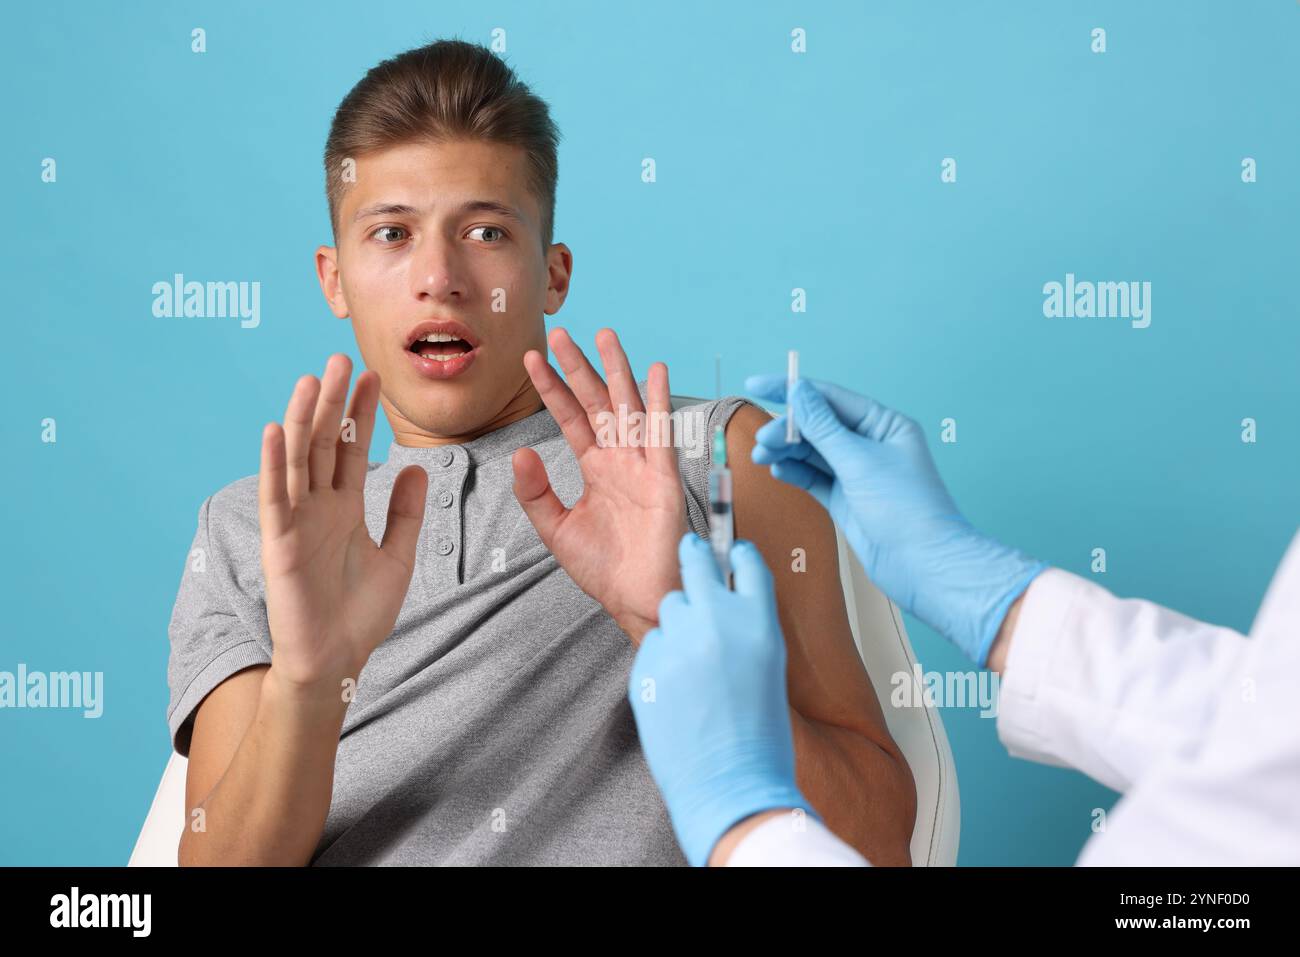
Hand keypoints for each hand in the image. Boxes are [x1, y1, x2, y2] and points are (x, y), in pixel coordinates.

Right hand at [258, 354, 428, 687]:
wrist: (336, 659)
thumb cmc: (362, 614)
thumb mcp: (398, 554)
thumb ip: (406, 512)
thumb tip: (418, 466)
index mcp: (345, 507)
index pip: (354, 448)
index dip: (363, 413)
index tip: (374, 376)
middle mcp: (319, 506)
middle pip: (325, 444)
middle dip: (335, 402)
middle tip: (343, 359)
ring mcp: (297, 521)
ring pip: (299, 459)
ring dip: (304, 419)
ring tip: (312, 379)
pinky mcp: (280, 542)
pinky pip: (277, 496)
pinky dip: (275, 463)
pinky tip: (277, 429)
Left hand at [512, 328, 686, 643]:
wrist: (638, 600)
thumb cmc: (605, 568)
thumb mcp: (556, 529)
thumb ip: (536, 492)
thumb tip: (519, 452)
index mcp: (596, 468)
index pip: (570, 418)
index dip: (551, 388)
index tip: (532, 359)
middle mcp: (619, 459)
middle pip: (597, 402)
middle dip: (579, 367)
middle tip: (560, 333)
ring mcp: (642, 465)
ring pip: (627, 407)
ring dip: (616, 370)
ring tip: (603, 335)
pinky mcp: (663, 478)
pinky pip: (660, 434)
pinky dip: (658, 402)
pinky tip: (654, 371)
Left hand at [629, 533, 817, 866]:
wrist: (729, 785)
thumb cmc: (757, 739)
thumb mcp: (768, 671)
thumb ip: (747, 631)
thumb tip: (726, 609)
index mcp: (759, 623)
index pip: (747, 563)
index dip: (737, 552)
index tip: (731, 549)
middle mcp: (717, 622)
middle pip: (696, 561)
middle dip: (693, 554)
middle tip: (690, 549)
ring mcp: (678, 641)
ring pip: (669, 605)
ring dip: (678, 618)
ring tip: (692, 658)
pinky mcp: (647, 662)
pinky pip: (652, 642)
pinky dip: (662, 656)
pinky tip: (677, 687)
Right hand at [745, 374, 1044, 666]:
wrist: (922, 564)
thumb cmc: (906, 509)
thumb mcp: (859, 460)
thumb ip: (823, 426)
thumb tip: (799, 391)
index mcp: (885, 425)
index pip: (831, 397)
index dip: (793, 390)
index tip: (757, 385)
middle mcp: (871, 445)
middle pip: (818, 424)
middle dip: (787, 429)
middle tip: (762, 439)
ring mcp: (857, 473)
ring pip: (812, 452)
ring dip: (785, 450)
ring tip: (761, 456)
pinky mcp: (846, 498)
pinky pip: (813, 477)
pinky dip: (793, 472)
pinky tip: (777, 469)